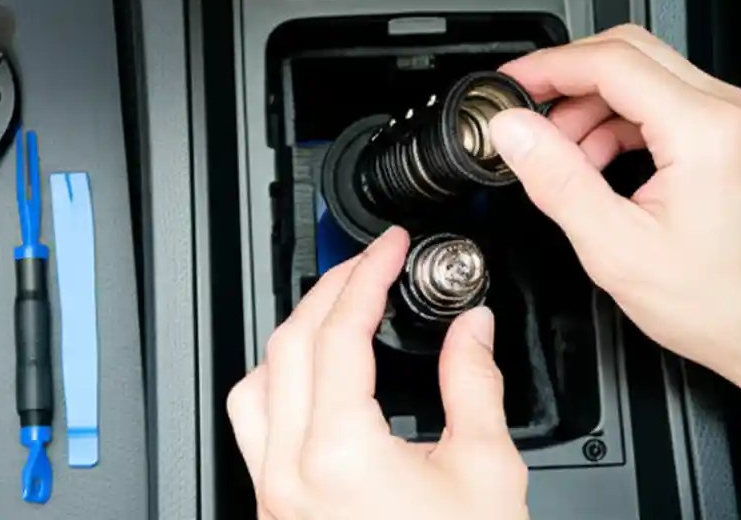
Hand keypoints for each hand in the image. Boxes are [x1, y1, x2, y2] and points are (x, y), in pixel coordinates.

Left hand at [226, 227, 529, 519]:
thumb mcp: (487, 471)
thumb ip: (475, 384)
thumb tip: (473, 328)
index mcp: (338, 453)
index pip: (339, 330)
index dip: (366, 274)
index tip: (386, 248)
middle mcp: (289, 473)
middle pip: (288, 344)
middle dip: (329, 290)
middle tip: (368, 264)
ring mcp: (275, 498)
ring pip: (253, 384)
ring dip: (291, 335)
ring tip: (333, 312)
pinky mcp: (277, 516)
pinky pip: (253, 429)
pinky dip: (277, 384)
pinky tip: (310, 381)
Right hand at [488, 25, 740, 503]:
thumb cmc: (728, 305)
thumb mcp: (617, 250)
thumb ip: (557, 179)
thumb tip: (514, 131)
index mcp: (704, 131)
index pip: (609, 62)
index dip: (547, 66)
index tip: (511, 85)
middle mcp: (730, 112)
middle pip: (629, 51)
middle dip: (567, 78)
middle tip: (526, 113)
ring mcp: (740, 121)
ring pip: (648, 74)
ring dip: (594, 102)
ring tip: (561, 154)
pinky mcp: (739, 136)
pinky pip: (670, 102)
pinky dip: (624, 119)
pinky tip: (599, 162)